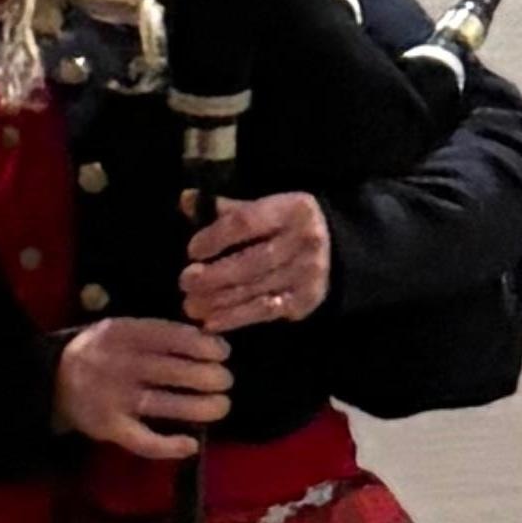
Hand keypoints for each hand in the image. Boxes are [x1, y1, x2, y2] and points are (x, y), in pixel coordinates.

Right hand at [55, 315, 232, 457]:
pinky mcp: (107, 428)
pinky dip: (169, 446)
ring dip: (199, 407)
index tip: (223, 353)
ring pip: (162, 404)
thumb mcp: (122, 329)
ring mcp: (112, 398)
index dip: (203, 346)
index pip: (171, 336)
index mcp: (122, 334)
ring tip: (221, 406)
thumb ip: (158, 334)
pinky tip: (192, 444)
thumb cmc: (101, 351)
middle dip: (208, 377)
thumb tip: (210, 343)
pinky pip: (141, 441)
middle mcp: (117, 364)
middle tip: (225, 381)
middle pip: (172, 371)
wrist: (51, 378)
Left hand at [184, 193, 330, 333]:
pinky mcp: (306, 301)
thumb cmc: (286, 225)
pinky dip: (236, 318)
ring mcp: (308, 274)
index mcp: (292, 210)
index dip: (216, 237)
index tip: (192, 251)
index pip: (248, 222)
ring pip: (256, 289)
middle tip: (185, 281)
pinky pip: (266, 311)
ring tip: (191, 305)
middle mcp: (304, 241)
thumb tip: (185, 200)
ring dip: (219, 300)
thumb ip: (225, 208)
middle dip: (215, 275)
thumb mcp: (264, 208)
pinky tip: (212, 323)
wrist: (336, 250)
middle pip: (252, 261)